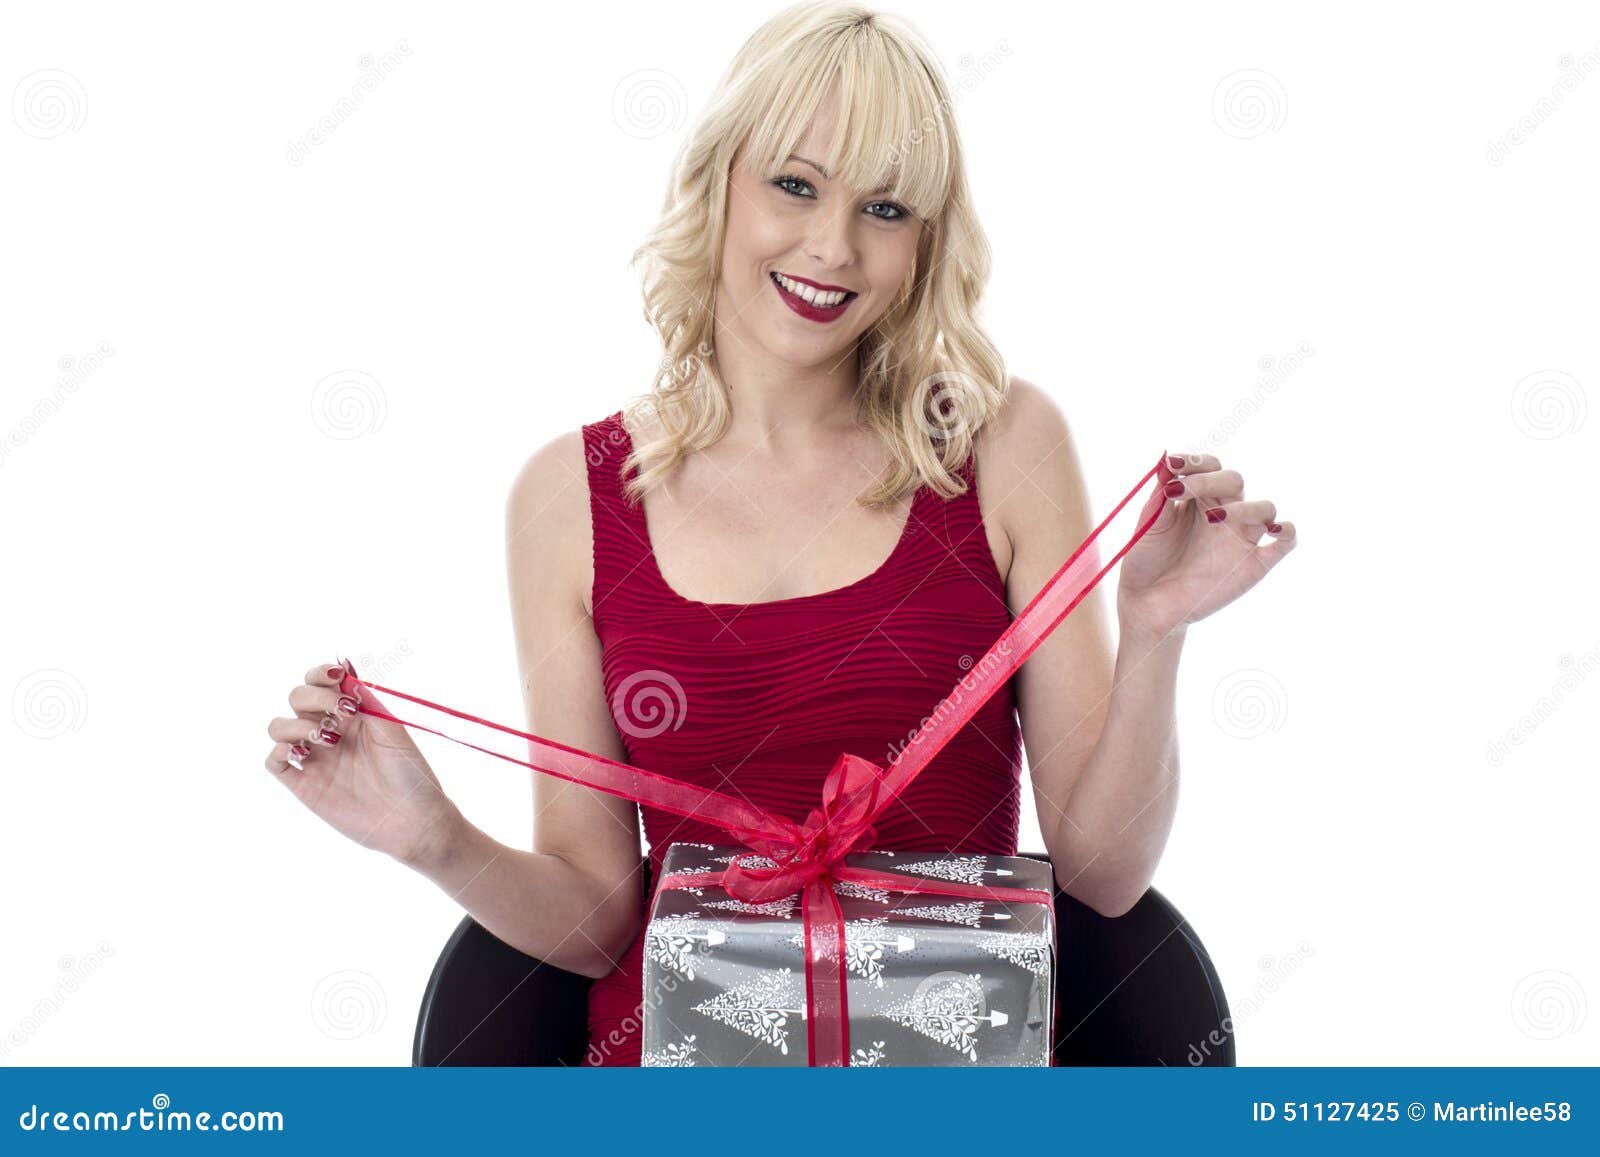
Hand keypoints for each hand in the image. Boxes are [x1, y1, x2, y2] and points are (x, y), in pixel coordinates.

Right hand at [264, 658, 461, 868]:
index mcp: (352, 714)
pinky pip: (274, 762)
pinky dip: (281, 751)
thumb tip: (344, 663)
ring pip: (278, 726)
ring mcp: (316, 758)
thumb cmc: (411, 774)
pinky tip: (306, 756)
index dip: (320, 673)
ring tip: (328, 740)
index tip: (336, 676)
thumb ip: (366, 700)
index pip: (321, 682)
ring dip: (296, 724)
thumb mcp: (393, 730)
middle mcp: (330, 731)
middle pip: (297, 698)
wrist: (414, 820)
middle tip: (342, 713)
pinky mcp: (305, 785)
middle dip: (313, 697)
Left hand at [1116, 452, 1296, 639]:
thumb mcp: (1150, 525)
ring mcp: (1241, 538)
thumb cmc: (1146, 562)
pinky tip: (1273, 529)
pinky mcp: (1255, 564)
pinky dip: (1287, 531)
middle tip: (1179, 491)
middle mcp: (1224, 512)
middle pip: (1234, 480)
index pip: (1209, 467)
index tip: (1173, 464)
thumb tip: (1167, 460)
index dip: (1195, 461)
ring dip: (1244, 506)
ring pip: (1264, 508)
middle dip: (1209, 480)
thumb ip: (1161, 495)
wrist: (1146, 605)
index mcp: (1198, 498)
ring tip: (1213, 517)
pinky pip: (1286, 542)